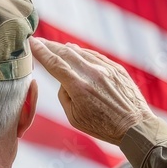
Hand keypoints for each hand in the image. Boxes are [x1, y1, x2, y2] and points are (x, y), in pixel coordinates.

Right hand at [30, 37, 155, 144]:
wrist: (135, 126)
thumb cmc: (103, 127)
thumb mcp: (74, 118)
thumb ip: (64, 96)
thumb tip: (63, 81)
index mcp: (79, 88)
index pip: (55, 64)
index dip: (41, 52)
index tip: (32, 42)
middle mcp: (92, 74)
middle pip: (66, 53)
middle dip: (50, 46)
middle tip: (39, 41)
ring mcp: (106, 69)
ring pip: (81, 52)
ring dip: (65, 48)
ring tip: (56, 46)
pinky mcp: (116, 68)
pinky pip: (95, 56)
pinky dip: (82, 53)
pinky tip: (76, 51)